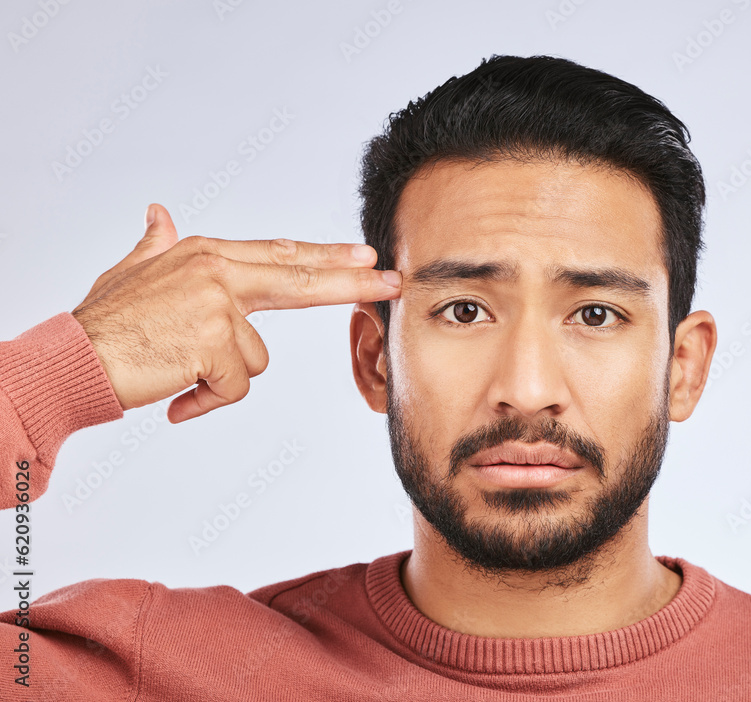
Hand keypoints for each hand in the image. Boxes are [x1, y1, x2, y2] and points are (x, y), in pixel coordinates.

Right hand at [71, 203, 400, 422]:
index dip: (326, 257)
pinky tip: (175, 392)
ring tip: (177, 371)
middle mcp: (217, 270)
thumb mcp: (131, 273)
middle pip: (300, 278)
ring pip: (255, 359)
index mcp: (207, 255)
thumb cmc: (104, 322)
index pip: (281, 255)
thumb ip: (154, 244)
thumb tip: (158, 213)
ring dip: (219, 378)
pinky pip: (233, 386)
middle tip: (394, 281)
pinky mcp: (212, 340)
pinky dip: (205, 399)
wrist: (71, 358)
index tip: (364, 256)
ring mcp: (217, 303)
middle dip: (352, 282)